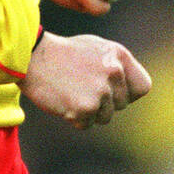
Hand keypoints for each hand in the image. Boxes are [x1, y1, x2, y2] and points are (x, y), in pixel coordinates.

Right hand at [21, 31, 151, 128]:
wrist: (30, 58)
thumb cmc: (62, 53)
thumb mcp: (96, 49)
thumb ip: (116, 65)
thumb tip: (130, 87)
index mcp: (119, 56)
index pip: (143, 87)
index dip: (128, 93)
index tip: (113, 92)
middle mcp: (114, 73)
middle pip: (121, 105)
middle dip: (103, 103)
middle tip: (80, 88)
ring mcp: (100, 91)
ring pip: (104, 117)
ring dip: (88, 112)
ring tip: (70, 92)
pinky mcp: (85, 108)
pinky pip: (86, 124)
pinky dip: (73, 118)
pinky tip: (62, 101)